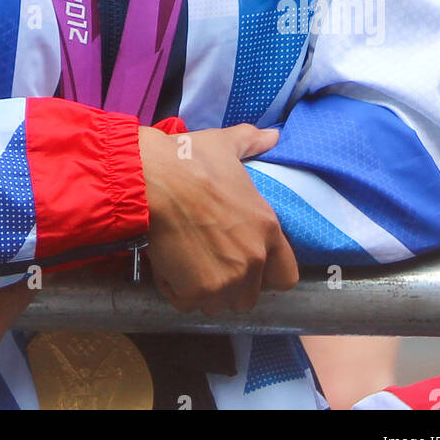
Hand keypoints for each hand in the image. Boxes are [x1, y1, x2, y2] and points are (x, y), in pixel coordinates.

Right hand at [137, 122, 297, 314]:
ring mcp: (226, 280)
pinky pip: (187, 302)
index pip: (286, 277)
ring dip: (203, 289)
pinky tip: (167, 264)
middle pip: (248, 296)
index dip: (267, 274)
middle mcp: (253, 260)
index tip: (248, 262)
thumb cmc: (190, 160)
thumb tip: (273, 135)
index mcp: (267, 228)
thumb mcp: (225, 144)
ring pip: (218, 303)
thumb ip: (251, 143)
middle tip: (207, 261)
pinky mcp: (196, 291)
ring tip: (185, 262)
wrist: (153, 178)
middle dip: (230, 285)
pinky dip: (176, 289)